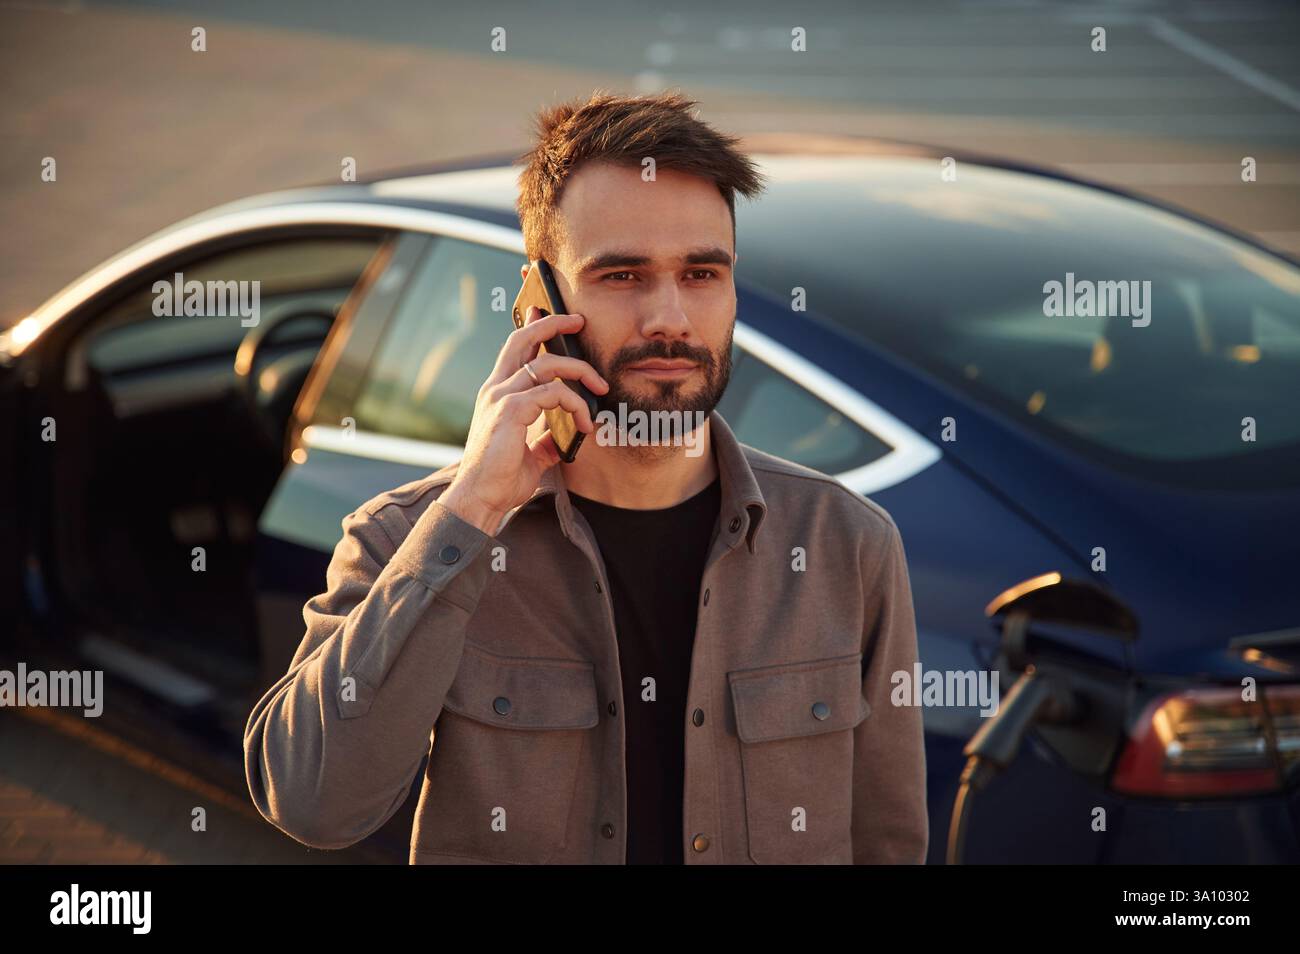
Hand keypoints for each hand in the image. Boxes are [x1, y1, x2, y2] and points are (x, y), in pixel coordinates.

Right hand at [440, 305, 609, 533]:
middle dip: (552, 323)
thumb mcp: (530, 453)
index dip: (531, 325)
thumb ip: (545, 437)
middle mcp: (495, 389)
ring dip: (580, 371)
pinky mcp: (511, 410)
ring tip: (600, 387)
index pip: (514, 348)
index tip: (547, 310)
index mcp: (497, 393)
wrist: (481, 498)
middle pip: (522, 339)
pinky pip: (553, 393)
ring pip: (546, 364)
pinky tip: (586, 424)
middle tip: (579, 321)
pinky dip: (576, 404)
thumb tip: (568, 435)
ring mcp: (501, 397)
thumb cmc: (501, 478)